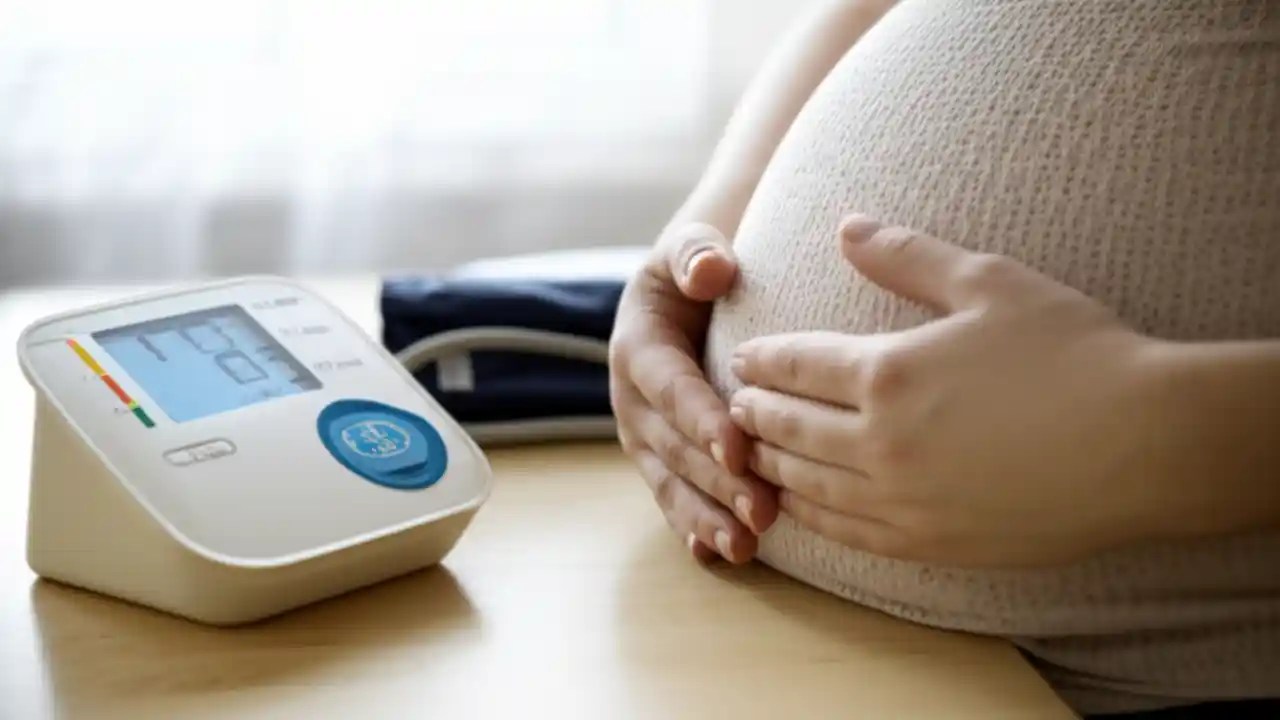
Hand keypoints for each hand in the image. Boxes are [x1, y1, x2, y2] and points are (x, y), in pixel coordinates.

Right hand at [610, 222, 779, 562]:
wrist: (688, 292)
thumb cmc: (699, 267)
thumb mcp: (692, 248)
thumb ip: (697, 252)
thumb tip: (712, 269)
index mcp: (637, 348)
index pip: (672, 388)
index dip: (701, 420)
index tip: (739, 449)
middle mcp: (633, 401)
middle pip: (675, 447)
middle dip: (716, 482)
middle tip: (762, 511)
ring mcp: (645, 437)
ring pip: (673, 483)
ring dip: (707, 517)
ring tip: (745, 548)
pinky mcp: (662, 461)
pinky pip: (675, 499)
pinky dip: (695, 529)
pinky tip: (722, 557)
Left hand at [729, 215, 1158, 566]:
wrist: (1144, 443)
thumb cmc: (1075, 351)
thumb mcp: (990, 281)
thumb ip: (908, 256)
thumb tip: (847, 224)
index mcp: (887, 372)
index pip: (796, 364)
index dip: (762, 360)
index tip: (742, 358)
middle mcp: (879, 442)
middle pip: (787, 427)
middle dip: (753, 412)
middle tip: (734, 403)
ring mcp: (901, 500)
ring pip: (806, 485)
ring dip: (769, 465)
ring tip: (750, 453)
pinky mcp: (929, 541)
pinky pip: (846, 532)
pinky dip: (811, 516)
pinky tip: (800, 506)